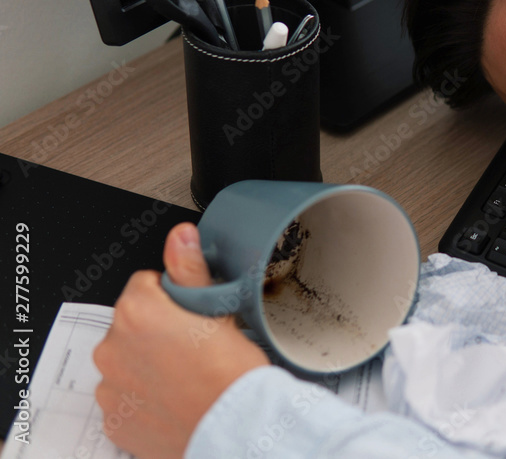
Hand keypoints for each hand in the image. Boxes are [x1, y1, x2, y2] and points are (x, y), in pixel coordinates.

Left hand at [93, 222, 269, 458]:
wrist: (236, 429)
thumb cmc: (231, 374)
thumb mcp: (218, 312)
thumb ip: (190, 270)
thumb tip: (181, 234)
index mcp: (137, 312)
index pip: (144, 285)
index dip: (173, 299)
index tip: (192, 317)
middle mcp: (113, 348)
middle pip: (133, 325)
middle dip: (157, 332)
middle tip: (195, 349)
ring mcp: (110, 387)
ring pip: (128, 361)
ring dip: (148, 365)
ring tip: (186, 378)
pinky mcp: (114, 420)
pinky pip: (126, 398)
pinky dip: (144, 398)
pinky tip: (174, 400)